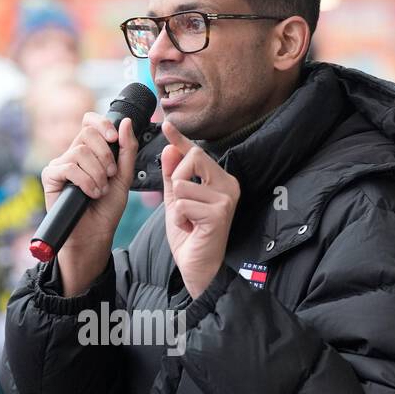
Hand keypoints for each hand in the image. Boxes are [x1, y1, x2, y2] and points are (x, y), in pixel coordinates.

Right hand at [41, 113, 137, 294]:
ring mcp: (60, 164)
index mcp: (90, 151)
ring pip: (80, 152)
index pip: (90, 121)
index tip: (114, 138)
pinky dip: (85, 181)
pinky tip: (90, 194)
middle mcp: (73, 154)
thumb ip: (127, 150)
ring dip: (96, 173)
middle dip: (105, 155)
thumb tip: (126, 122)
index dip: (102, 123)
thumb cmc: (106, 209)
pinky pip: (68, 167)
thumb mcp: (123, 177)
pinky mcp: (50, 177)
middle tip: (110, 175)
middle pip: (87, 133)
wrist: (94, 235)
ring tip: (100, 190)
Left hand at [160, 120, 240, 298]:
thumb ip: (173, 177)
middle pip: (192, 158)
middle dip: (177, 180)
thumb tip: (168, 149)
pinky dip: (179, 219)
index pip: (197, 153)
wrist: (199, 268)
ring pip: (182, 185)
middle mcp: (229, 185)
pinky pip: (183, 204)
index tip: (165, 124)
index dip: (180, 139)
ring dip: (177, 207)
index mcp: (221, 181)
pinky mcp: (219, 213)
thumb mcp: (177, 202)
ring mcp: (226, 198)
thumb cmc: (191, 237)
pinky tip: (191, 230)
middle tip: (183, 206)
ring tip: (189, 222)